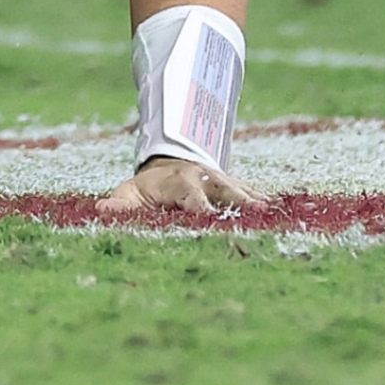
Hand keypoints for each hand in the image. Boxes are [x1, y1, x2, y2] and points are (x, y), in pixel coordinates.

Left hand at [98, 156, 264, 217]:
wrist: (169, 164)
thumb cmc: (147, 189)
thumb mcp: (129, 193)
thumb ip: (119, 204)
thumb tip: (101, 210)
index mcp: (180, 182)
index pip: (192, 198)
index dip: (201, 208)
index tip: (210, 221)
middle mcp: (206, 179)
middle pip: (226, 191)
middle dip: (240, 203)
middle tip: (257, 218)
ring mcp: (224, 181)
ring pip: (244, 191)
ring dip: (258, 203)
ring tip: (276, 216)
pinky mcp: (237, 187)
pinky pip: (253, 194)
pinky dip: (267, 204)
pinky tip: (283, 216)